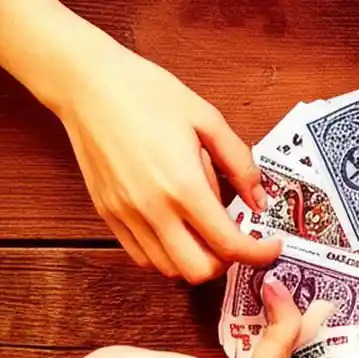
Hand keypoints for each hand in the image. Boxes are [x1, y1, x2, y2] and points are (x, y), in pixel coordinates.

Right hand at [53, 43, 278, 281]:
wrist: (87, 84)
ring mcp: (126, 215)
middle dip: (227, 263)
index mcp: (183, 185)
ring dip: (196, 260)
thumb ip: (239, 163)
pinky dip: (167, 255)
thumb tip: (260, 200)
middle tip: (237, 239)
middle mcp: (153, 209)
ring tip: (206, 232)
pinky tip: (178, 230)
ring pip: (168, 270)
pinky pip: (142, 256)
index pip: (229, 245)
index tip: (271, 247)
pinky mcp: (108, 214)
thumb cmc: (146, 93)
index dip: (259, 254)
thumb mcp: (207, 118)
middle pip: (199, 271)